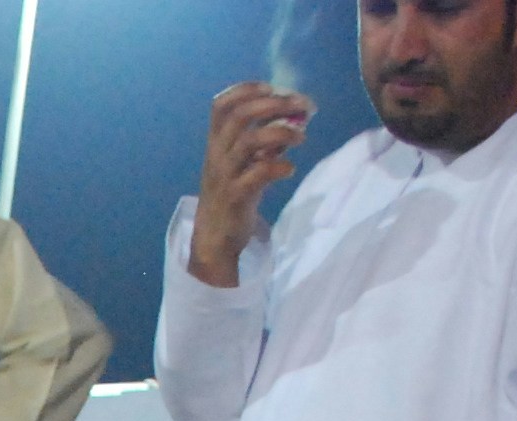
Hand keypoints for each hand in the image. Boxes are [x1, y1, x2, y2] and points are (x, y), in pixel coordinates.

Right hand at [190, 82, 312, 286]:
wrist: (214, 238)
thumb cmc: (232, 194)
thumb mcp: (244, 162)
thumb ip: (265, 139)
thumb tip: (296, 116)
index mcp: (216, 142)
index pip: (221, 105)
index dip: (246, 90)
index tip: (273, 87)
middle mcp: (217, 154)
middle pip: (239, 116)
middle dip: (274, 104)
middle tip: (301, 106)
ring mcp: (225, 175)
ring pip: (249, 142)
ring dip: (281, 133)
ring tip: (302, 138)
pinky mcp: (235, 196)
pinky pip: (257, 174)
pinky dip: (278, 167)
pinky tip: (290, 169)